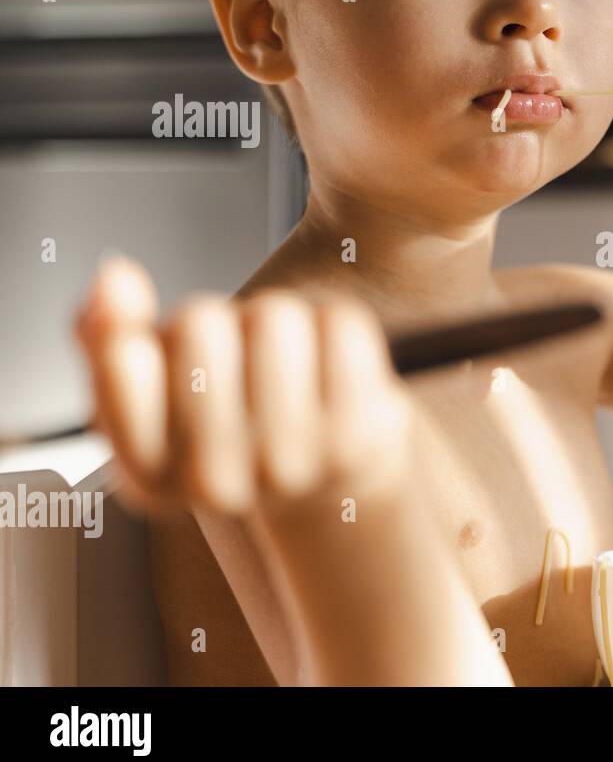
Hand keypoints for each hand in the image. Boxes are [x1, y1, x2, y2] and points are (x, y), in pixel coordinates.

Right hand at [73, 255, 418, 519]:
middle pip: (199, 321)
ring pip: (274, 316)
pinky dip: (336, 323)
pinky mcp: (355, 439)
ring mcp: (290, 464)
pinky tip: (331, 364)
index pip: (123, 357)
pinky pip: (339, 323)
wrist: (332, 481)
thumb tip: (114, 277)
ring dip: (282, 319)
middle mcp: (214, 483)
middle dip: (219, 319)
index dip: (141, 328)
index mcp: (147, 475)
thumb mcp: (154, 394)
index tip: (164, 350)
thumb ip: (107, 336)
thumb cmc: (234, 424)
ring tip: (288, 364)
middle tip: (240, 360)